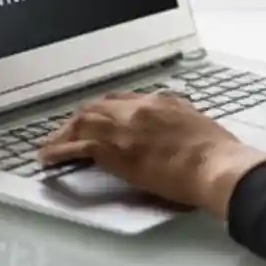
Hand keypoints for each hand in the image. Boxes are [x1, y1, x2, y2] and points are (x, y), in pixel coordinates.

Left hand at [38, 93, 265, 219]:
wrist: (215, 165)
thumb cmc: (216, 153)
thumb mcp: (198, 124)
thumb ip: (179, 120)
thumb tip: (173, 128)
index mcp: (160, 102)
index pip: (122, 100)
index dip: (105, 110)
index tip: (98, 119)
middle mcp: (138, 109)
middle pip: (98, 108)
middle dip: (80, 119)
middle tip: (68, 132)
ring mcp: (124, 128)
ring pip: (83, 122)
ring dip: (64, 133)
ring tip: (51, 146)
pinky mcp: (115, 151)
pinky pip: (77, 146)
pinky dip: (59, 150)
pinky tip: (49, 158)